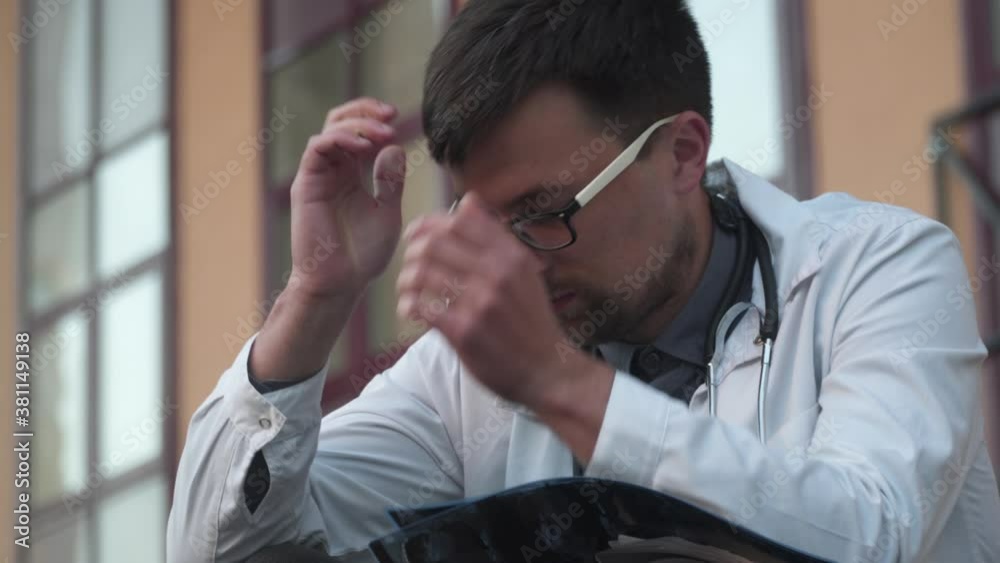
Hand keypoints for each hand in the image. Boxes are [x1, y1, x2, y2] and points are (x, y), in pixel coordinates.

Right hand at [288, 97, 406, 298]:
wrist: (341, 283)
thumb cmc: (363, 255)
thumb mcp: (387, 211)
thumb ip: (390, 180)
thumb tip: (395, 147)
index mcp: (351, 174)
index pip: (357, 132)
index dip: (373, 118)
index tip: (397, 118)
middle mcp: (332, 171)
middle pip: (339, 121)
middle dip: (365, 111)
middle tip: (390, 116)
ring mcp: (317, 176)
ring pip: (329, 130)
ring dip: (357, 125)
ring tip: (382, 134)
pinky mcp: (306, 185)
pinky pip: (317, 148)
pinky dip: (340, 139)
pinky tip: (363, 146)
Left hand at [395, 193, 598, 407]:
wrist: (548, 369)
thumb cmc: (532, 321)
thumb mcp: (524, 272)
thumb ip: (496, 237)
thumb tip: (469, 200)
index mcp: (512, 255)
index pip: (459, 221)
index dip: (429, 224)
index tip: (416, 235)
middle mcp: (497, 273)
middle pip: (436, 244)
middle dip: (412, 252)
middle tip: (408, 265)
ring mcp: (480, 302)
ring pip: (424, 273)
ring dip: (407, 280)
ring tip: (406, 290)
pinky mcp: (465, 331)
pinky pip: (424, 306)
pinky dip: (410, 305)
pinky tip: (410, 310)